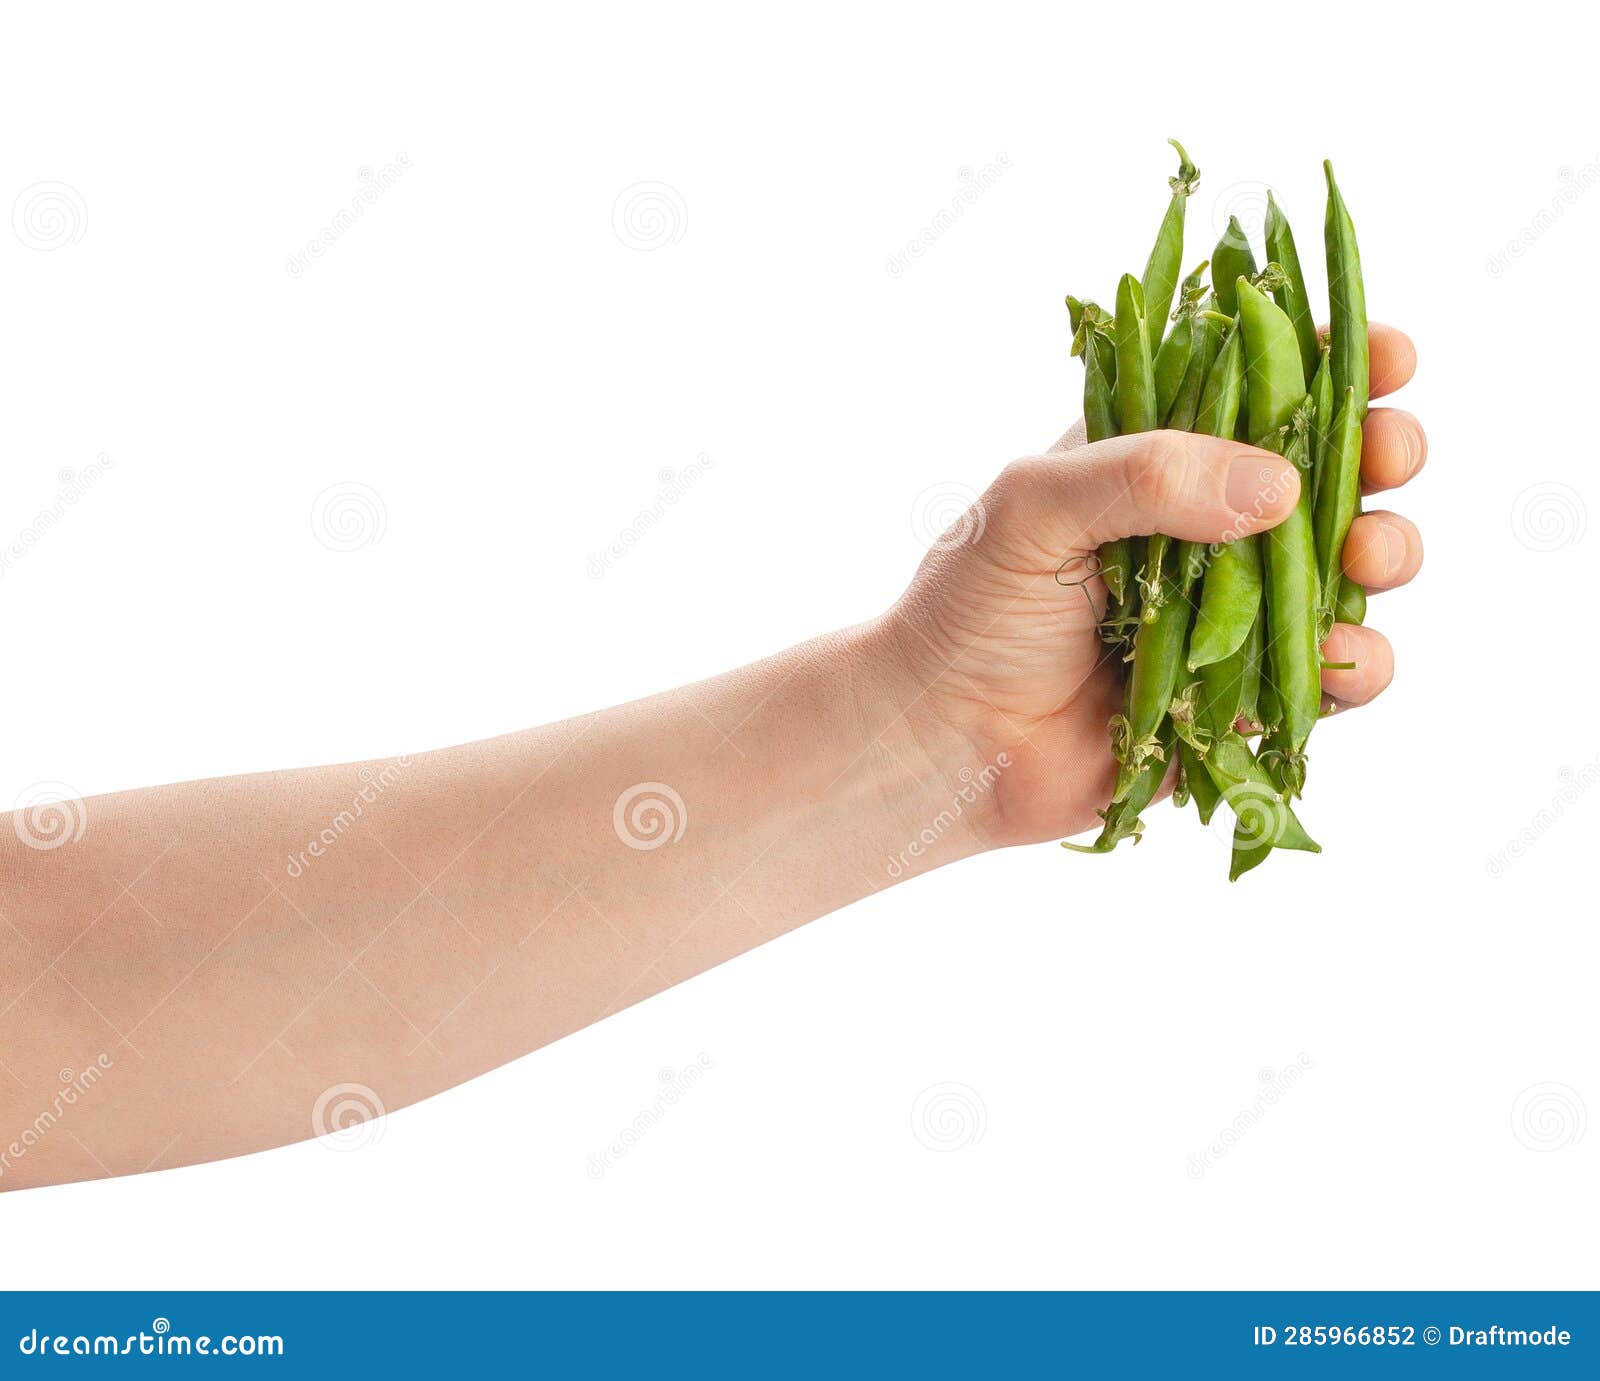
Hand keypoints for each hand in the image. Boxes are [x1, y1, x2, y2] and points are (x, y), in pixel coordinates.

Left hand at [881, 325, 1423, 847]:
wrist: (943, 743)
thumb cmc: (968, 611)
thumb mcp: (1034, 507)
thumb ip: (1143, 475)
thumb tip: (1278, 486)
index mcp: (1154, 462)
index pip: (1259, 391)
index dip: (1332, 366)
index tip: (1385, 355)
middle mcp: (1205, 529)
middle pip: (1328, 473)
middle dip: (1381, 453)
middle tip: (1392, 455)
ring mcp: (1233, 613)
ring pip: (1348, 570)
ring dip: (1386, 551)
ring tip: (1371, 555)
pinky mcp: (1246, 697)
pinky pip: (1331, 676)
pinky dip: (1359, 662)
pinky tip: (1349, 654)